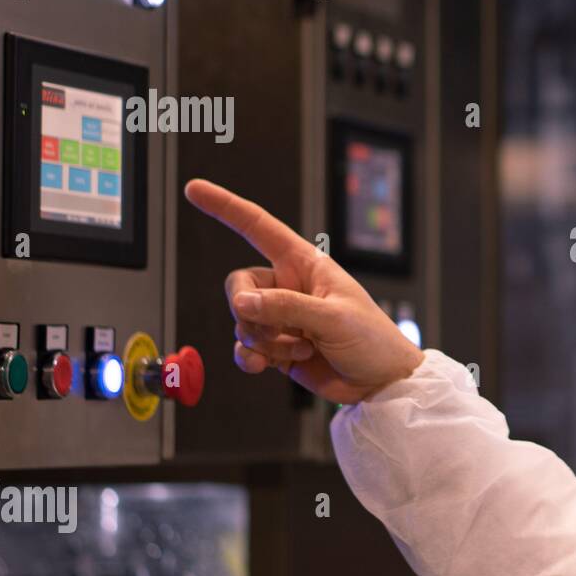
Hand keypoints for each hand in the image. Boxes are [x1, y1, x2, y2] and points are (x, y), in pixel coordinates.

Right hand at [184, 178, 423, 403]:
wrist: (380, 384)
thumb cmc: (372, 341)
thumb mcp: (334, 318)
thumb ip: (286, 308)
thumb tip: (242, 302)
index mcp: (306, 264)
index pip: (259, 227)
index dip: (226, 207)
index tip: (195, 190)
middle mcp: (289, 287)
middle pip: (239, 284)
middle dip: (247, 310)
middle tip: (275, 329)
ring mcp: (281, 318)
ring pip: (241, 320)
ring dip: (263, 340)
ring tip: (301, 349)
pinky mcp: (276, 347)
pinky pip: (244, 347)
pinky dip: (251, 357)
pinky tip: (268, 366)